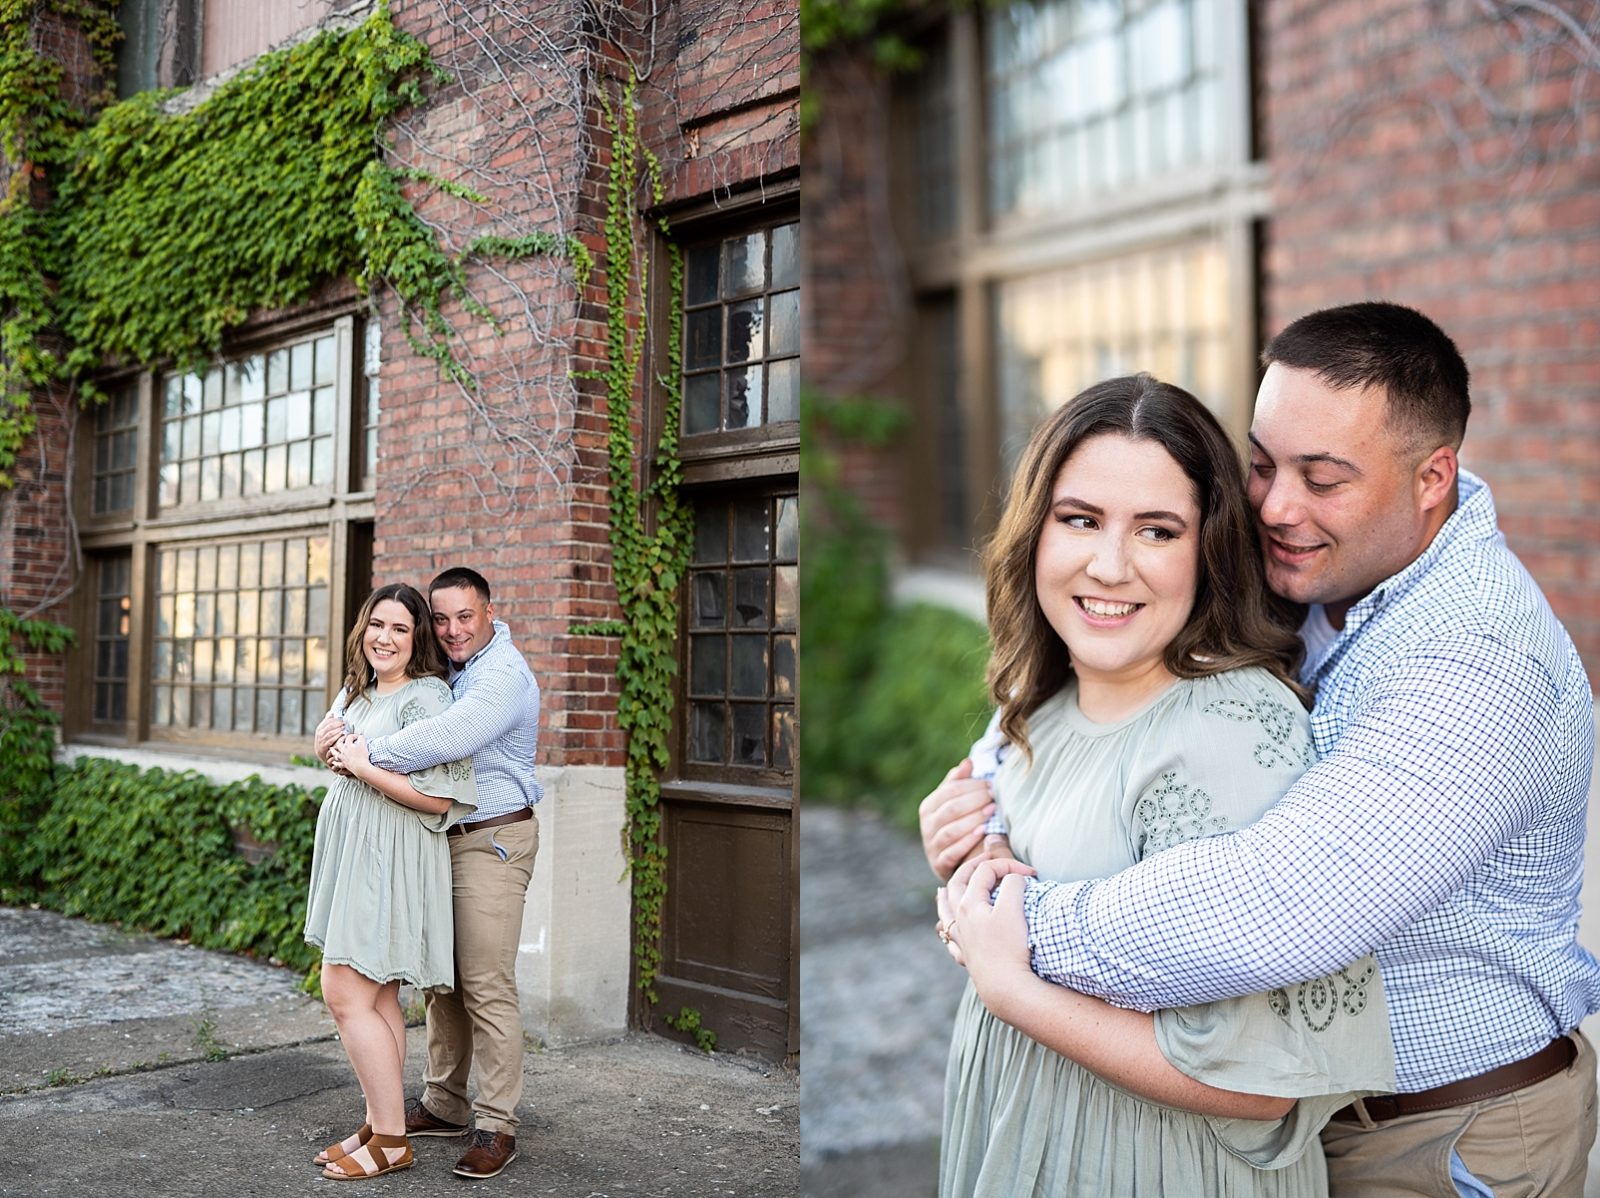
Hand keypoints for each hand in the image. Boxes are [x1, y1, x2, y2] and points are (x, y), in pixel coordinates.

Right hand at [314, 713, 345, 762]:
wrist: (326, 758)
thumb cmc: (329, 743)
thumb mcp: (328, 732)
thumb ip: (329, 723)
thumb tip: (332, 712)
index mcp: (319, 730)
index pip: (325, 723)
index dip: (333, 720)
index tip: (341, 719)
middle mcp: (318, 736)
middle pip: (327, 727)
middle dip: (336, 724)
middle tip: (343, 723)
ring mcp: (320, 742)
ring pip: (328, 734)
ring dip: (336, 730)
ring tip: (343, 728)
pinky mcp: (323, 749)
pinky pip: (329, 742)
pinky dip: (336, 738)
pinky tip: (342, 736)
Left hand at [337, 733, 370, 777]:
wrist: (360, 767)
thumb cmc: (362, 755)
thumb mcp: (363, 744)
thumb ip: (361, 738)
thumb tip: (360, 735)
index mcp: (348, 745)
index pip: (349, 737)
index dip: (353, 735)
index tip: (358, 737)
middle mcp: (343, 751)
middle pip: (339, 744)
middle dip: (340, 740)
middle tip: (342, 738)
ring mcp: (342, 758)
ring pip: (335, 754)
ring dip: (333, 751)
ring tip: (331, 749)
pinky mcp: (344, 765)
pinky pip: (338, 764)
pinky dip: (335, 763)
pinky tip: (334, 763)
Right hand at [919, 759, 996, 881]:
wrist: (952, 866)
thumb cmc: (956, 828)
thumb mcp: (954, 805)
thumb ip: (958, 784)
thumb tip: (968, 762)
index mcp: (928, 807)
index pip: (950, 790)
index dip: (972, 786)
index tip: (991, 785)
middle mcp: (927, 826)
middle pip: (951, 808)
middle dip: (975, 800)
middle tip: (995, 797)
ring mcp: (932, 846)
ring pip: (951, 830)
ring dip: (974, 819)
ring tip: (992, 811)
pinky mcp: (939, 864)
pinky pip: (952, 852)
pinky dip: (968, 842)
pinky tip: (984, 832)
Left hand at [939, 861, 1034, 1002]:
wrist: (1005, 987)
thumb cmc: (1009, 947)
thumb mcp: (1013, 909)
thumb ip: (1012, 885)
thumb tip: (1013, 878)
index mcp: (969, 903)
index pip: (985, 871)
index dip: (1009, 865)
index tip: (1032, 874)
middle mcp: (959, 919)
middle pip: (957, 885)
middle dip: (970, 868)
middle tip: (984, 860)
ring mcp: (961, 939)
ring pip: (945, 914)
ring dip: (945, 899)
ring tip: (941, 891)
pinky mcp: (968, 958)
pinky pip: (950, 941)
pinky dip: (947, 931)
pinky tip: (947, 931)